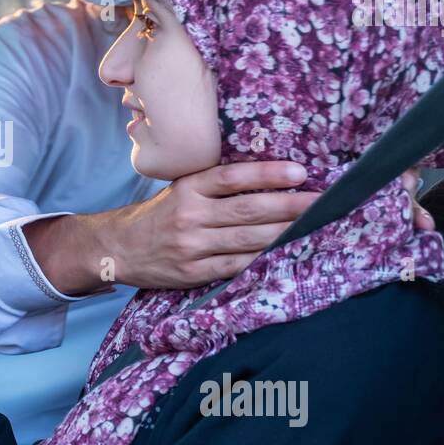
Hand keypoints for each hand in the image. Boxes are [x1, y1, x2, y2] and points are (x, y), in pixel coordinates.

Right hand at [24, 162, 432, 294]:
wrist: (117, 249)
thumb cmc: (159, 216)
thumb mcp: (181, 190)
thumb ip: (217, 185)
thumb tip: (271, 178)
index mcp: (189, 188)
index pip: (233, 177)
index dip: (268, 174)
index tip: (301, 171)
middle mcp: (191, 215)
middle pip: (249, 210)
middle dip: (292, 206)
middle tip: (326, 201)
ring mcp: (193, 247)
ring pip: (249, 240)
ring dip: (287, 234)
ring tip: (317, 227)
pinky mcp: (194, 274)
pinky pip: (237, 267)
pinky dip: (265, 261)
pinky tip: (288, 255)